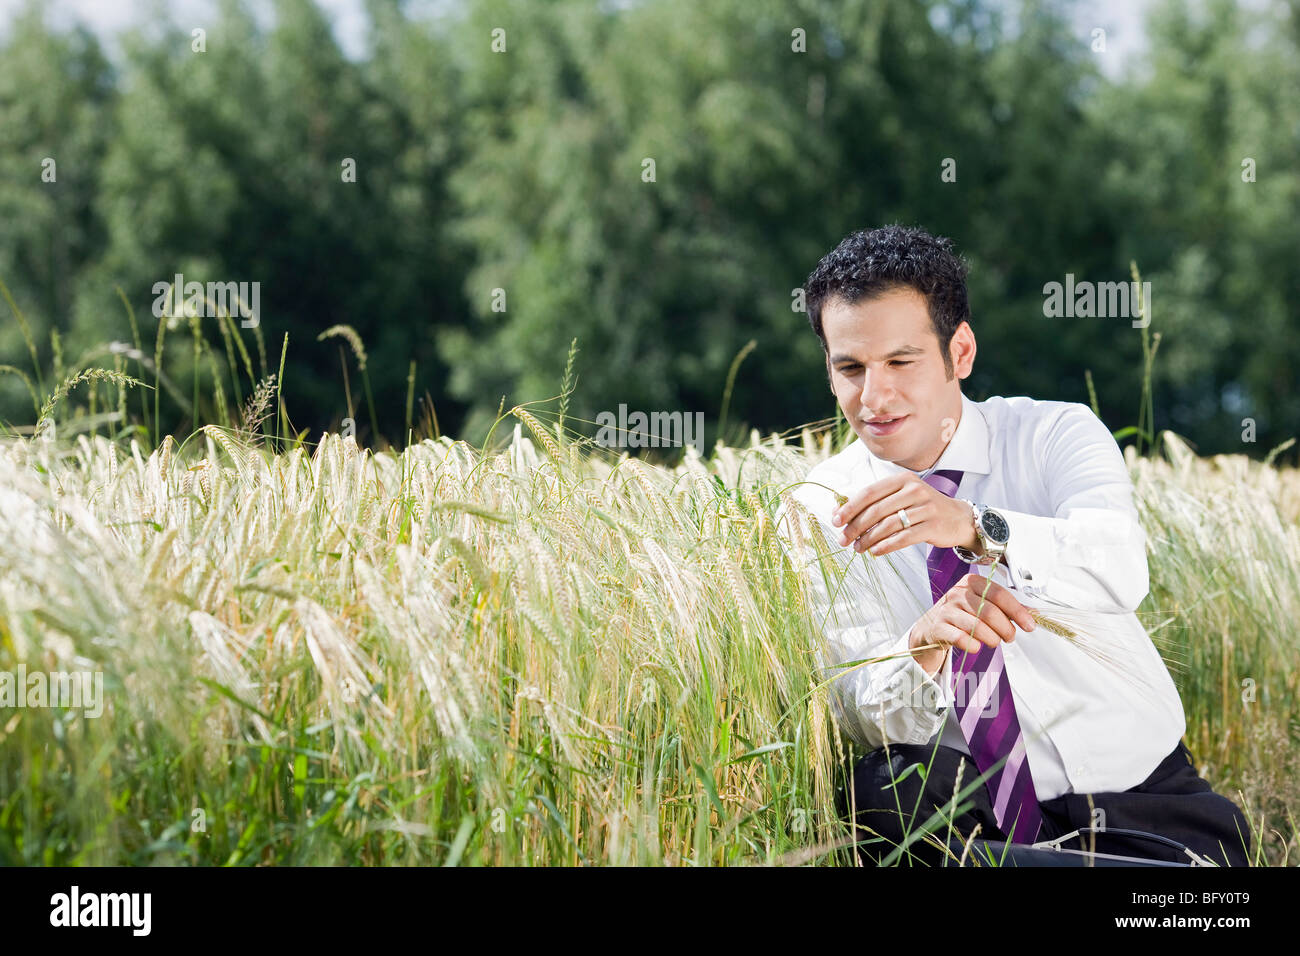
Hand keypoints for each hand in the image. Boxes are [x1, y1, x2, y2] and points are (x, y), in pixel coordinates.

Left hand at [830, 472, 979, 556]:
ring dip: (868, 539)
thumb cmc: (921, 509)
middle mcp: (914, 490)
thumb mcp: (899, 499)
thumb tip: (838, 512)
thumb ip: (872, 503)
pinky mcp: (933, 526)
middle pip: (876, 510)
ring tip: (858, 548)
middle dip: (855, 527)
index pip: (869, 492)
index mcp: (902, 480)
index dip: (850, 508)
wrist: (958, 518)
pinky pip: (903, 538)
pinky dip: (886, 546)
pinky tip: (875, 552)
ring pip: (888, 525)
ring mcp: (925, 507)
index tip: (836, 521)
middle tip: (843, 540)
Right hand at [908, 574, 1036, 673]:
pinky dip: (974, 646)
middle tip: (1010, 637)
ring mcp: (946, 610)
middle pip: (990, 612)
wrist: (932, 627)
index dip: (1018, 611)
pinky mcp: (938, 627)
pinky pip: (961, 638)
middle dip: (1006, 629)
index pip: (1000, 594)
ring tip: (994, 642)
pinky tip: (976, 646)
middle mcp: (957, 593)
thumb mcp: (982, 605)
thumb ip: (1007, 608)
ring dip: (992, 639)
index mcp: (972, 582)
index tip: (1030, 625)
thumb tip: (1033, 613)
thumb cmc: (962, 614)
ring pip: (977, 627)